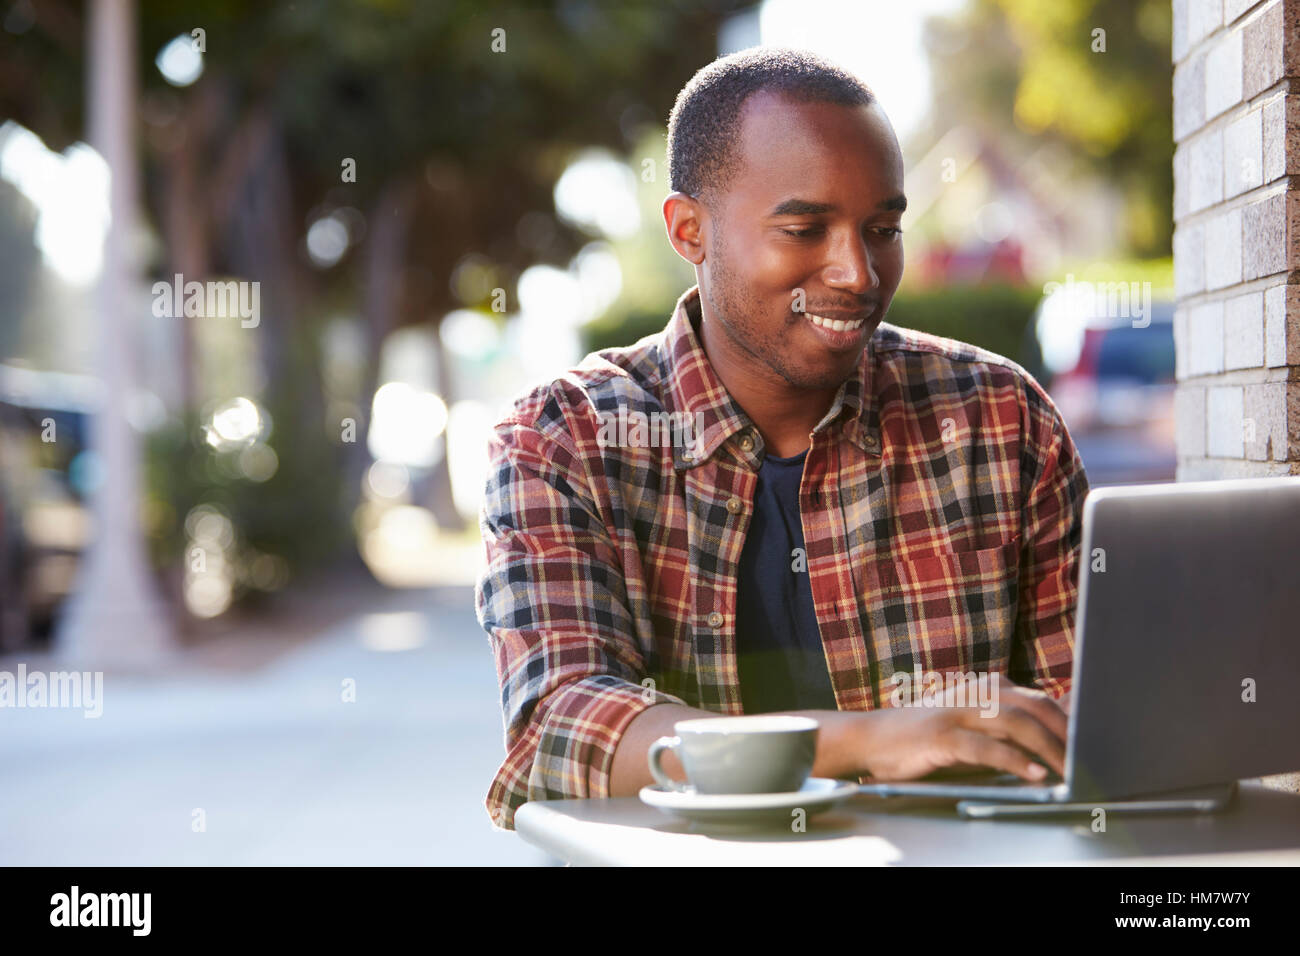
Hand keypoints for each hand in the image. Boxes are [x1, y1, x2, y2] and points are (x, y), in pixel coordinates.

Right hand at [855, 674, 1068, 781]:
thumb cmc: (922, 736)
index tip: (1092, 739)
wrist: (869, 737)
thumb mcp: (967, 725)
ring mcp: (956, 712)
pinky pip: (985, 748)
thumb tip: (1048, 741)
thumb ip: (1002, 728)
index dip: (1068, 719)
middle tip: (1089, 758)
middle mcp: (973, 694)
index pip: (1037, 698)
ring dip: (1048, 748)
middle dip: (1066, 732)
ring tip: (1069, 770)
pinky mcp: (940, 736)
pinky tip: (1033, 775)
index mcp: (983, 688)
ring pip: (1015, 723)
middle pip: (1033, 705)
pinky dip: (1013, 761)